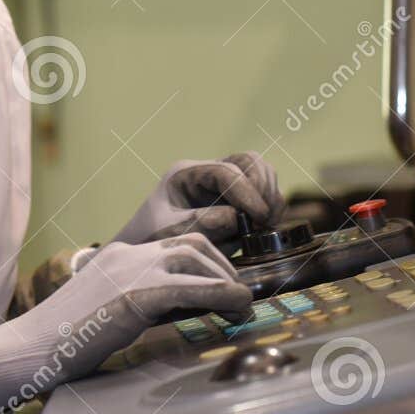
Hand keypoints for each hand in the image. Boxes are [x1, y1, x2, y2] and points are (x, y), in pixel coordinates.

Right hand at [0, 235, 250, 412]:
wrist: (28, 348)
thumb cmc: (61, 342)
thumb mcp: (105, 311)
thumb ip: (137, 304)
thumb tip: (176, 315)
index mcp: (118, 255)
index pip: (173, 244)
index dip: (206, 261)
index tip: (222, 284)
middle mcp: (127, 254)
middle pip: (191, 243)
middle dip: (223, 266)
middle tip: (238, 294)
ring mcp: (130, 271)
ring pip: (195, 257)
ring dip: (226, 279)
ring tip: (240, 304)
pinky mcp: (134, 295)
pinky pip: (191, 287)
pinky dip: (221, 295)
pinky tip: (235, 308)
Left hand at [112, 151, 285, 245]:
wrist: (144, 252)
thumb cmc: (150, 241)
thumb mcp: (169, 233)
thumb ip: (202, 223)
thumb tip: (236, 217)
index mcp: (186, 174)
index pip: (225, 172)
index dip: (246, 192)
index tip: (258, 217)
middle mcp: (207, 173)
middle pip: (248, 161)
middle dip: (262, 187)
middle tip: (265, 219)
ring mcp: (222, 185)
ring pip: (260, 172)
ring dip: (269, 196)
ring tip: (267, 224)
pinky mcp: (234, 200)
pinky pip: (263, 192)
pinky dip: (270, 206)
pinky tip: (265, 227)